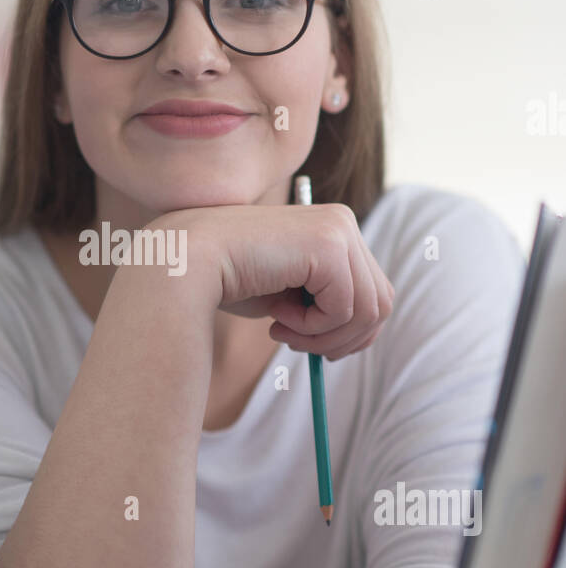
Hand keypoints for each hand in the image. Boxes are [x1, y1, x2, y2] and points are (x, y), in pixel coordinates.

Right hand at [154, 202, 394, 361]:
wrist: (186, 264)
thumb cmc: (227, 281)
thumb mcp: (287, 294)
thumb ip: (324, 303)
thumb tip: (361, 336)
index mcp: (334, 228)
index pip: (374, 291)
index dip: (351, 331)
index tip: (310, 344)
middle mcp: (343, 222)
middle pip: (381, 302)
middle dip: (343, 339)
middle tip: (297, 346)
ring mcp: (339, 230)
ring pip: (368, 311)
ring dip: (324, 337)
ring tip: (283, 332)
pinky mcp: (329, 245)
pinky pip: (346, 309)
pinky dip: (313, 328)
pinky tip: (276, 317)